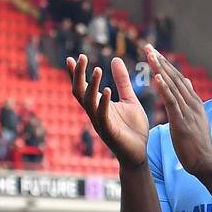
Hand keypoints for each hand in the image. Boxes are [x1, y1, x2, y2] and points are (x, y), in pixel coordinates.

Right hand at [65, 54, 147, 168]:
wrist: (139, 153)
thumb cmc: (134, 128)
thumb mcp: (130, 99)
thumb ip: (122, 81)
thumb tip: (115, 59)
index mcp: (99, 105)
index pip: (82, 87)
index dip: (76, 74)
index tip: (72, 58)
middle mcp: (95, 113)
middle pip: (80, 92)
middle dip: (79, 75)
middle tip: (82, 57)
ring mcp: (100, 123)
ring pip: (89, 103)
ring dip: (92, 86)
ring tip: (98, 70)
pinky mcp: (109, 133)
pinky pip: (103, 116)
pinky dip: (104, 103)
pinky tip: (108, 90)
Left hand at [145, 44, 211, 177]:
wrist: (206, 163)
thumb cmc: (198, 145)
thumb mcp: (196, 118)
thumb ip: (190, 100)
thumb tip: (186, 81)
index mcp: (194, 103)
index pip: (178, 79)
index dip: (165, 65)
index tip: (154, 52)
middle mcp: (192, 103)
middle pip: (174, 77)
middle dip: (160, 61)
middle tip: (148, 46)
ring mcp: (188, 112)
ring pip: (172, 86)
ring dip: (160, 69)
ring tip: (150, 55)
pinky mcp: (182, 122)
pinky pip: (172, 102)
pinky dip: (165, 88)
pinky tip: (157, 77)